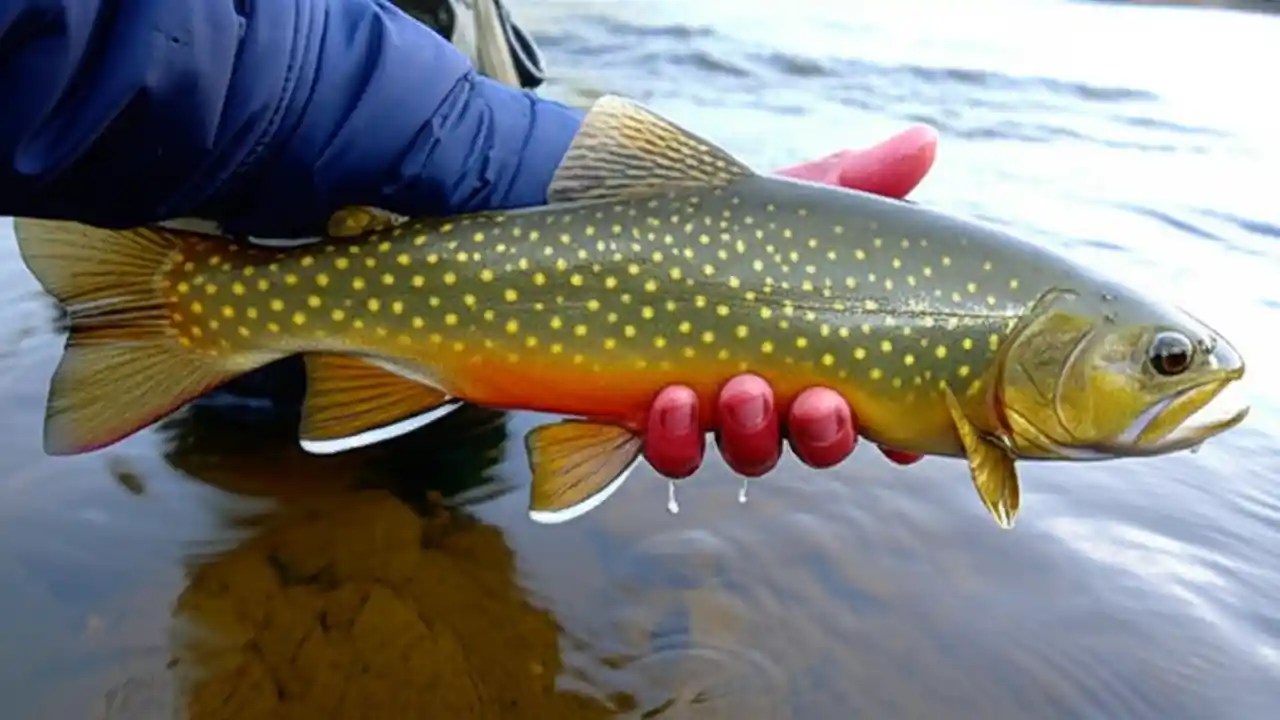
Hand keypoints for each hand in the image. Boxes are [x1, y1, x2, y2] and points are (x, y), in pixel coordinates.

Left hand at [644, 125, 936, 478]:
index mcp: (824, 353)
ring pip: (750, 452)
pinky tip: (669, 397)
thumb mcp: (793, 196)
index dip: (899, 434)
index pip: (875, 408)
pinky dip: (675, 435)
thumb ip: (863, 179)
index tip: (908, 438)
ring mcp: (717, 413)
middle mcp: (778, 394)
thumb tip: (926, 141)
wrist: (615, 216)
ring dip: (752, 433)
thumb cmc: (722, 216)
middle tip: (818, 403)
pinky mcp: (652, 418)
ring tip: (742, 390)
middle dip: (825, 432)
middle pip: (818, 441)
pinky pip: (670, 452)